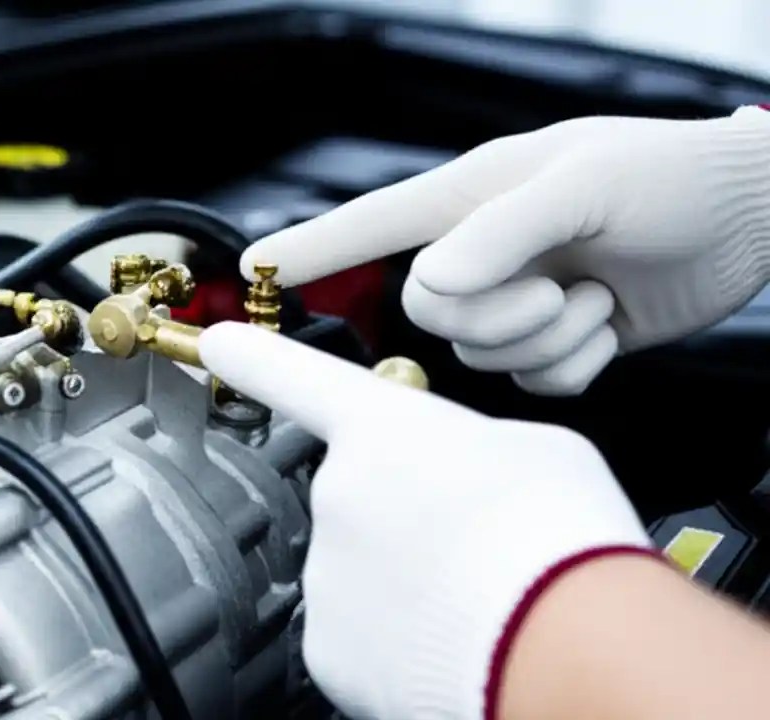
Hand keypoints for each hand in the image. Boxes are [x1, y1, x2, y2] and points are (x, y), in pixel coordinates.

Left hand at [199, 322, 650, 719]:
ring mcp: (326, 571)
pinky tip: (448, 644)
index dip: (256, 357)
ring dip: (408, 584)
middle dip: (407, 521)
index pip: (300, 378)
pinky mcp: (326, 647)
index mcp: (384, 429)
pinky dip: (396, 644)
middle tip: (478, 547)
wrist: (558, 646)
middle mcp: (337, 492)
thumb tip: (467, 477)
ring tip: (477, 602)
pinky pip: (357, 637)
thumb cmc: (559, 537)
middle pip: (363, 500)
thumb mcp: (539, 452)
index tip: (214, 340)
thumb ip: (477, 451)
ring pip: (363, 574)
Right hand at [245, 108, 769, 394]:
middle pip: (428, 313)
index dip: (311, 249)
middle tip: (555, 287)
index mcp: (473, 198)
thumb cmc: (671, 176)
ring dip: (549, 337)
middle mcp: (483, 251)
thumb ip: (500, 232)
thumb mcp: (583, 185)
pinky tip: (607, 320)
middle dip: (496, 316)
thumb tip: (432, 284)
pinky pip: (530, 384)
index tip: (253, 270)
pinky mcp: (551, 343)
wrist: (750, 222)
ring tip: (593, 293)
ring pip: (481, 356)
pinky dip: (575, 363)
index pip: (370, 225)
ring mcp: (516, 300)